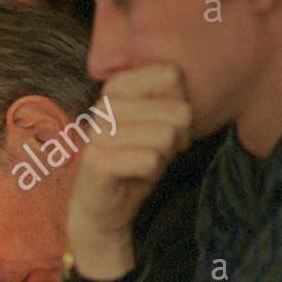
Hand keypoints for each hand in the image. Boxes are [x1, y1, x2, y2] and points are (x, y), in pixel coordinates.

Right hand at [67, 64, 192, 279]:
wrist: (104, 205)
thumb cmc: (136, 158)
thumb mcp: (159, 122)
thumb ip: (171, 99)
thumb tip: (186, 101)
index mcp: (117, 86)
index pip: (172, 76)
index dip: (181, 105)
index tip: (163, 123)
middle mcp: (104, 104)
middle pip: (178, 111)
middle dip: (178, 137)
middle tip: (158, 150)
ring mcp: (97, 131)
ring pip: (166, 136)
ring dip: (164, 156)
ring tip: (145, 161)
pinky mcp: (96, 160)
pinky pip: (150, 160)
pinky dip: (152, 172)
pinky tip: (135, 175)